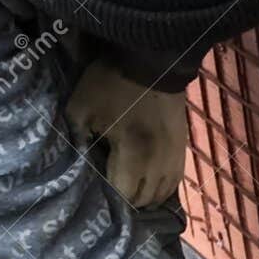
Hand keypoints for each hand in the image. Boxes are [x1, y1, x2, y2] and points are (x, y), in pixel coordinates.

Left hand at [65, 60, 187, 207]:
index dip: (110, 200)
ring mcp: (174, 156)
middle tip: (111, 193)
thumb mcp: (80, 107)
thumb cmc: (111, 83)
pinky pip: (174, 180)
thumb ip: (76, 139)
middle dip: (127, 200)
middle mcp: (159, 163)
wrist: (151, 58)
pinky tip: (150, 182)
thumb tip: (79, 163)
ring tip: (132, 192)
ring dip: (146, 197)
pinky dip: (161, 186)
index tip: (97, 195)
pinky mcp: (181, 147)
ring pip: (163, 193)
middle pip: (144, 199)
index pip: (124, 195)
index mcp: (133, 156)